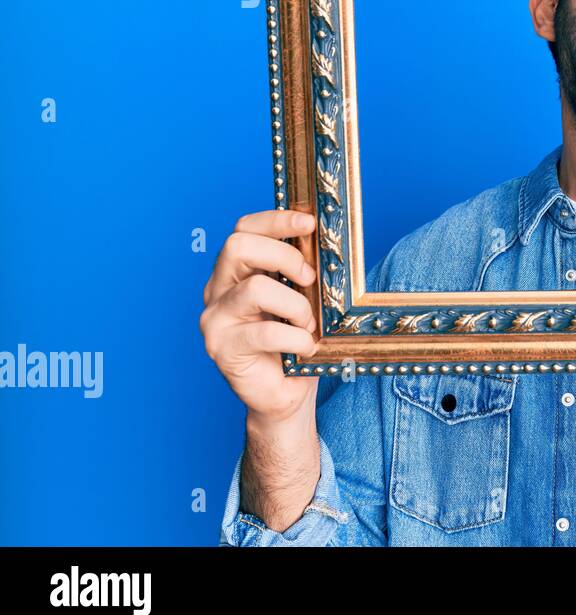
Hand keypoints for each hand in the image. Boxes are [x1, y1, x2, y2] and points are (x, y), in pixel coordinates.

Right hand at [199, 210, 321, 425]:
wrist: (285, 395)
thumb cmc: (296, 343)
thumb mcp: (302, 299)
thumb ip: (300, 272)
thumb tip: (321, 242)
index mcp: (236, 271)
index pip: (244, 228)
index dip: (277, 219)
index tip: (310, 222)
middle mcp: (218, 289)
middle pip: (238, 245)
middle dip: (284, 254)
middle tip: (310, 278)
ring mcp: (215, 318)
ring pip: (255, 288)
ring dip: (295, 305)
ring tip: (309, 324)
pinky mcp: (221, 348)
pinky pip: (265, 332)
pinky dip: (296, 339)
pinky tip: (306, 348)